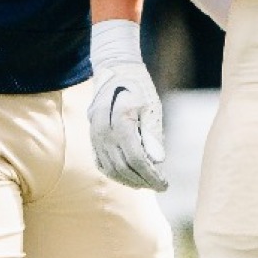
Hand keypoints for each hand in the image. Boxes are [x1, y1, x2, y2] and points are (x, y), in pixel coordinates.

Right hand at [87, 19, 166, 190]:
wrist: (115, 71)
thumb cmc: (138, 88)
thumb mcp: (152, 106)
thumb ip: (153, 133)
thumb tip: (157, 161)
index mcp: (120, 118)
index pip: (136, 158)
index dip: (151, 175)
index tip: (165, 184)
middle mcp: (103, 128)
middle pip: (122, 166)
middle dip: (142, 181)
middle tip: (159, 186)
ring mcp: (94, 134)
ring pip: (110, 168)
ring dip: (129, 181)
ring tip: (146, 184)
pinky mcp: (92, 137)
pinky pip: (101, 163)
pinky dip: (115, 174)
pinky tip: (129, 178)